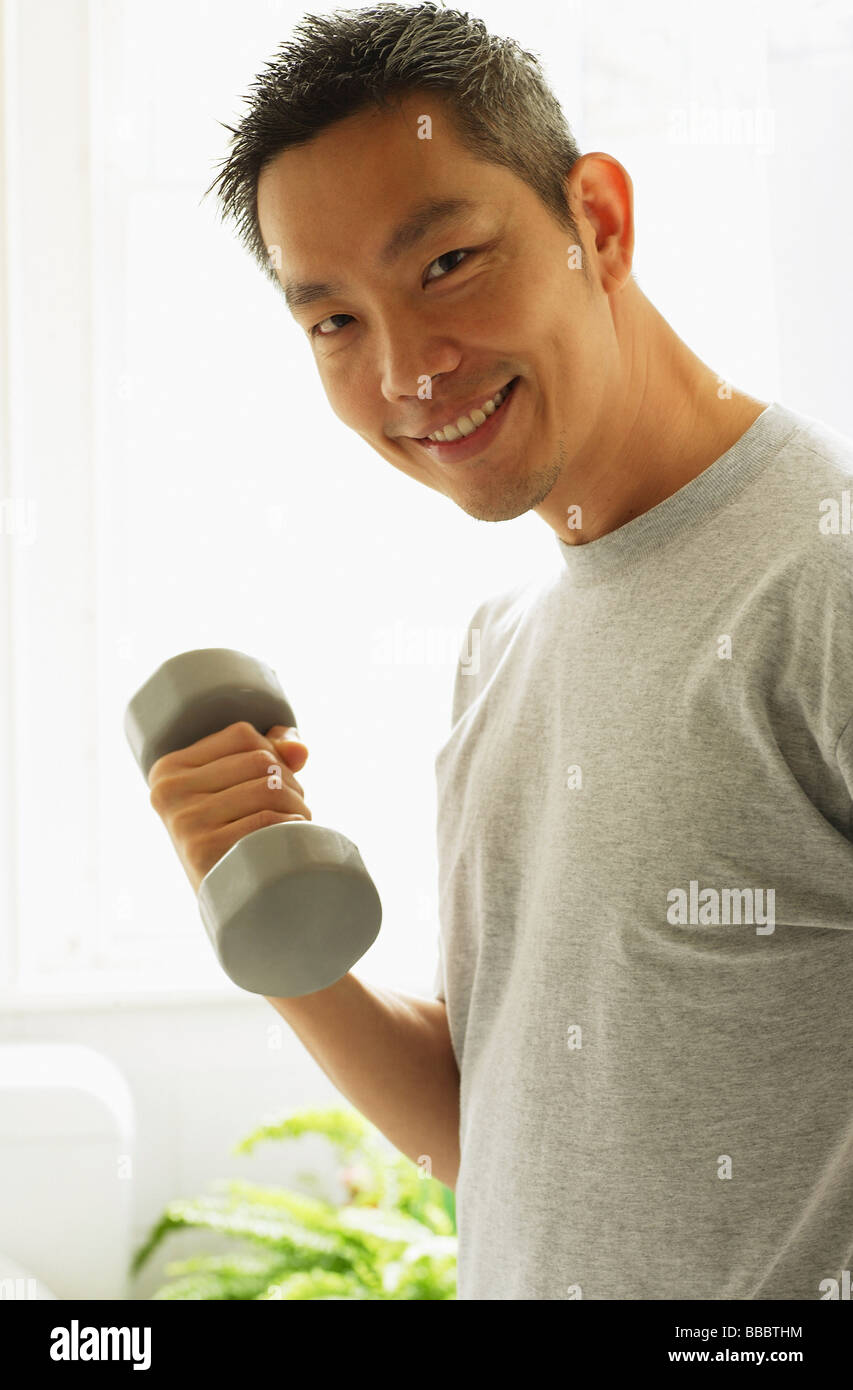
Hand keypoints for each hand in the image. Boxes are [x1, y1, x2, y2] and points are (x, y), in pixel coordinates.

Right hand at [147, 721, 311, 894]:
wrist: (231, 909)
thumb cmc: (236, 841)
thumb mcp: (234, 793)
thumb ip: (267, 754)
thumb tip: (299, 749)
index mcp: (168, 770)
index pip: (243, 734)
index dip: (275, 754)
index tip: (274, 784)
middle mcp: (169, 792)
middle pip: (260, 760)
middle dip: (291, 783)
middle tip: (292, 809)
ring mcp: (184, 822)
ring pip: (269, 787)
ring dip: (298, 805)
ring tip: (295, 824)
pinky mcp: (203, 850)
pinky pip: (267, 820)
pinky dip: (293, 825)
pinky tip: (292, 837)